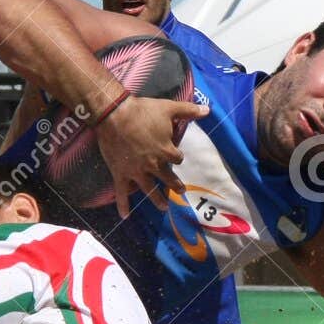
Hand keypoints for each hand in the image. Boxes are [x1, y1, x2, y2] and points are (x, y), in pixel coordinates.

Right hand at [96, 95, 208, 217]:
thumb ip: (189, 110)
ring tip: (164, 207)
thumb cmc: (143, 111)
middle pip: (168, 177)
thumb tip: (208, 110)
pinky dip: (123, 205)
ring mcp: (137, 171)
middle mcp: (153, 165)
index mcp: (166, 151)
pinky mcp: (121, 173)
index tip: (176, 155)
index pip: (177, 158)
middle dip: (175, 184)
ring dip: (157, 199)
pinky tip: (124, 216)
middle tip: (180, 190)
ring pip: (149, 190)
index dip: (177, 156)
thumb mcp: (169, 107)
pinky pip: (122, 193)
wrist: (115, 114)